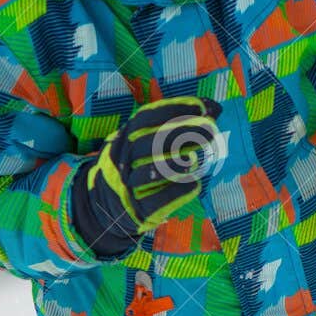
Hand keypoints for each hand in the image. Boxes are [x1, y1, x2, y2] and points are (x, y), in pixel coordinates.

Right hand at [70, 95, 220, 256]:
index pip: (146, 118)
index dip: (174, 109)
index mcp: (126, 137)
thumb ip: (172, 127)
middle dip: (182, 132)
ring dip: (176, 162)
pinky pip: (158, 200)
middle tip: (210, 128)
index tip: (202, 106)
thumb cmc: (136, 166)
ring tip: (196, 157)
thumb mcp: (143, 141)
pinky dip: (177, 191)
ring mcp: (130, 184)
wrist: (104, 203)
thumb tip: (211, 110)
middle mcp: (125, 158)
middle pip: (150, 142)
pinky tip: (194, 183)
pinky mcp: (139, 208)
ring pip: (151, 171)